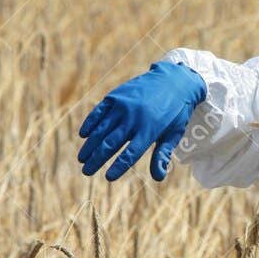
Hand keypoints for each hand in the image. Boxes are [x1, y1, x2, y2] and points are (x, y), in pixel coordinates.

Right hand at [78, 61, 206, 180]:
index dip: (118, 167)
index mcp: (150, 130)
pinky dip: (90, 123)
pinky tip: (83, 135)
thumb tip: (158, 178)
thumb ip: (163, 155)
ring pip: (101, 129)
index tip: (108, 178)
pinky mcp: (116, 96)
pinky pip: (99, 111)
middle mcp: (134, 118)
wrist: (174, 80)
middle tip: (86, 171)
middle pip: (110, 143)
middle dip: (96, 159)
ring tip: (82, 158)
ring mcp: (123, 105)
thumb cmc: (176, 112)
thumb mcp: (173, 133)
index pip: (130, 154)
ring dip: (90, 145)